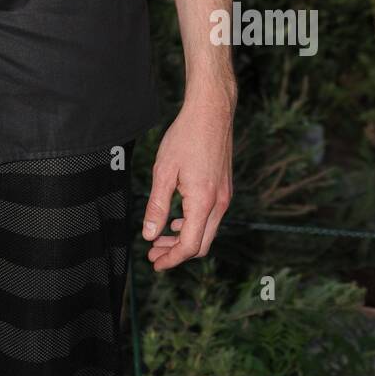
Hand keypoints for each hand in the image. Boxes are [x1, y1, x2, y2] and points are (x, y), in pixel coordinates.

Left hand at [141, 88, 233, 269]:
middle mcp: (220, 203)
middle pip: (202, 244)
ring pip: (207, 231)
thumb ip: (157, 205)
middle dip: (177, 253)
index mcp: (204, 201)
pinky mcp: (224, 187)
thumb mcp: (164, 171)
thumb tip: (149, 234)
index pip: (190, 245)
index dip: (171, 258)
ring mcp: (225, 195)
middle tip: (154, 254)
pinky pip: (211, 217)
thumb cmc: (186, 137)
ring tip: (160, 238)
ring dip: (185, 239)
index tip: (155, 263)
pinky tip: (177, 219)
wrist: (212, 112)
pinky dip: (194, 224)